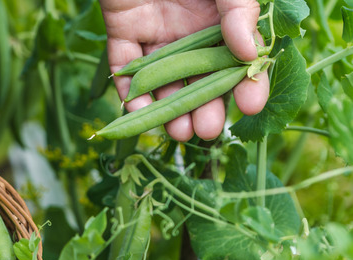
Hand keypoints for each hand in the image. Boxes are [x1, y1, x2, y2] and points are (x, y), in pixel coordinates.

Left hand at [100, 0, 268, 140]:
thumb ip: (238, 12)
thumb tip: (248, 53)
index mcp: (223, 21)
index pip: (238, 62)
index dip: (246, 85)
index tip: (250, 105)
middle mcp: (191, 33)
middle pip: (199, 80)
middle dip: (204, 108)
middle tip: (207, 131)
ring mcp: (157, 34)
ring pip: (163, 82)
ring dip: (168, 110)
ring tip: (178, 133)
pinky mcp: (123, 31)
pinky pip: (125, 65)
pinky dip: (128, 88)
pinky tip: (136, 107)